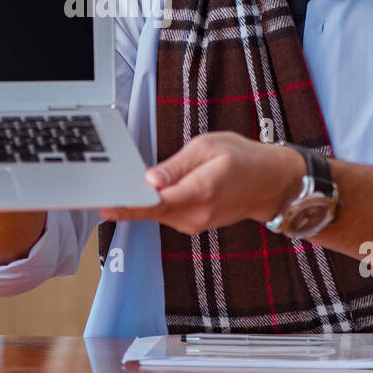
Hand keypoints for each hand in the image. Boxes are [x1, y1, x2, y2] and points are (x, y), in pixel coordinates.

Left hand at [100, 132, 306, 234]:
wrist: (270, 183)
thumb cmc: (242, 158)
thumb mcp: (208, 147)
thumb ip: (176, 165)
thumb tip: (150, 179)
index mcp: (200, 191)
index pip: (155, 203)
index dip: (127, 205)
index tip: (105, 205)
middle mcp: (196, 214)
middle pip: (151, 211)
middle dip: (127, 201)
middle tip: (102, 191)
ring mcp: (195, 223)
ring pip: (157, 214)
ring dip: (140, 203)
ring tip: (122, 188)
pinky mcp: (193, 225)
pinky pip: (166, 215)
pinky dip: (154, 205)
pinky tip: (147, 193)